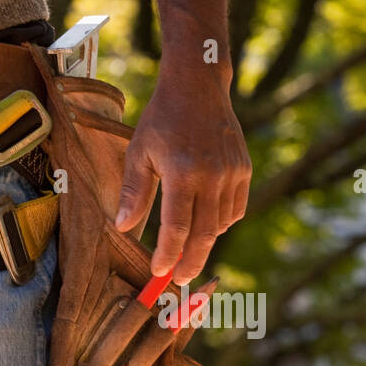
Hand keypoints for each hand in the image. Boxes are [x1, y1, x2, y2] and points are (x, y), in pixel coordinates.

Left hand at [116, 66, 250, 285]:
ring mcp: (232, 172)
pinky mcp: (243, 169)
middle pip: (204, 234)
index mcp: (182, 172)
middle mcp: (212, 175)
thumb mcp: (139, 152)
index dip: (168, 254)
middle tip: (180, 278)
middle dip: (191, 261)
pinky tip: (206, 222)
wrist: (198, 86)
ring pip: (221, 224)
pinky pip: (235, 209)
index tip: (159, 271)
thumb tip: (122, 228)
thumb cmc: (162, 120)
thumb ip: (133, 193)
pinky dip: (221, 222)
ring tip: (189, 250)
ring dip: (205, 241)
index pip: (176, 227)